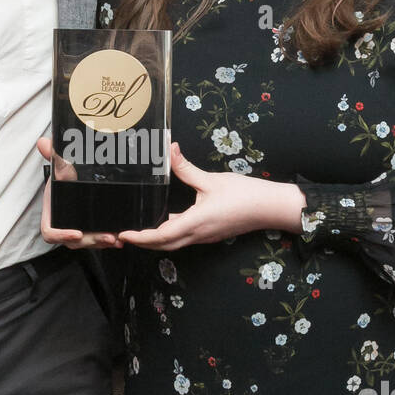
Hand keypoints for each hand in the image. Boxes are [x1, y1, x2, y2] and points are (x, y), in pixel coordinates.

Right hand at [36, 136, 122, 249]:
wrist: (77, 179)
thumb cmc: (66, 175)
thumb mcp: (62, 165)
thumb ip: (54, 155)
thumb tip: (44, 143)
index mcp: (53, 214)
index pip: (50, 233)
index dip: (61, 235)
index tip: (77, 233)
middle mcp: (64, 225)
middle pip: (74, 242)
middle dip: (91, 241)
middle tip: (107, 236)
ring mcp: (79, 229)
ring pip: (88, 242)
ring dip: (102, 242)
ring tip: (117, 238)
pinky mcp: (91, 230)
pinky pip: (98, 239)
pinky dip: (110, 239)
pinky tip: (122, 237)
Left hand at [117, 144, 305, 250]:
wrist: (270, 208)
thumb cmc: (244, 194)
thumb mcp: (212, 179)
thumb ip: (186, 168)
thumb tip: (170, 150)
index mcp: (195, 222)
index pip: (160, 235)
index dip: (139, 237)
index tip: (123, 234)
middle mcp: (197, 234)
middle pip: (163, 245)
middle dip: (142, 242)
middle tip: (124, 234)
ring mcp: (204, 236)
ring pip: (174, 243)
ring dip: (156, 240)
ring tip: (139, 229)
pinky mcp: (210, 234)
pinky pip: (185, 237)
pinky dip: (170, 233)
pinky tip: (167, 220)